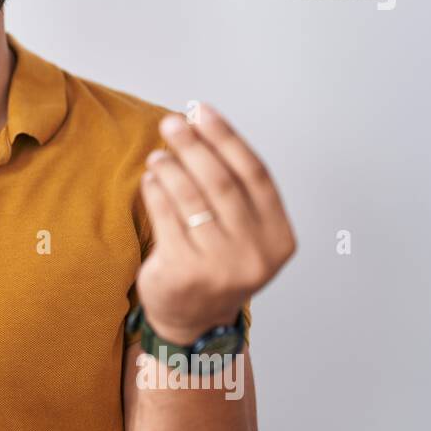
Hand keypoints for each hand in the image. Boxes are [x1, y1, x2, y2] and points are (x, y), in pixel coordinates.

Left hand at [135, 103, 295, 343]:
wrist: (192, 319)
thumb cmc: (216, 262)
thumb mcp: (242, 232)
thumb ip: (234, 191)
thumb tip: (202, 128)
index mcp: (279, 237)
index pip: (255, 174)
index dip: (228, 138)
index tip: (203, 112)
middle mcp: (256, 253)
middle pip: (222, 183)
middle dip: (194, 146)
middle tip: (172, 123)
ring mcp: (222, 266)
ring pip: (192, 200)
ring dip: (172, 168)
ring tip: (157, 153)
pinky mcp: (186, 273)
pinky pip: (167, 219)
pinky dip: (157, 193)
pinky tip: (151, 179)